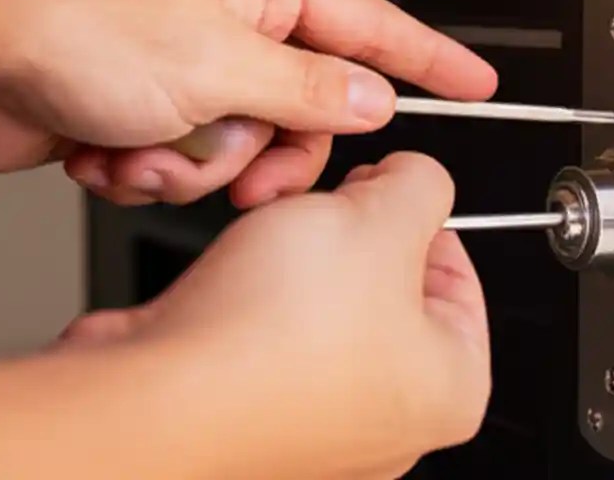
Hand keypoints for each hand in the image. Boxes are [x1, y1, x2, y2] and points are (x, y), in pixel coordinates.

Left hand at [0, 0, 495, 205]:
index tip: (478, 84)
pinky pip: (190, 167)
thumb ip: (309, 89)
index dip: (430, 59)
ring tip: (147, 148)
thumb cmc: (70, 26)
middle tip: (246, 171)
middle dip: (269, 153)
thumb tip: (373, 100)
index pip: (370, 25)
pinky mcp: (146, 115)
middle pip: (306, 111)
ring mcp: (184, 72)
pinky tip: (108, 151)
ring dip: (195, 167)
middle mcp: (225, 26)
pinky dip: (150, 173)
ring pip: (246, 151)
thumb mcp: (215, 61)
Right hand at [55, 152, 490, 478]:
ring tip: (275, 240)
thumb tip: (419, 179)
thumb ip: (422, 184)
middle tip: (330, 208)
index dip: (421, 218)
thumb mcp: (382, 214)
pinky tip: (233, 283)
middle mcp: (392, 427)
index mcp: (453, 389)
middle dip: (353, 233)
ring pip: (324, 309)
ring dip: (299, 257)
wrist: (152, 399)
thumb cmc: (272, 334)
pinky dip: (252, 300)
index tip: (389, 188)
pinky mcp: (250, 425)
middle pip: (390, 294)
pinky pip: (266, 340)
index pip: (461, 281)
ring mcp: (318, 433)